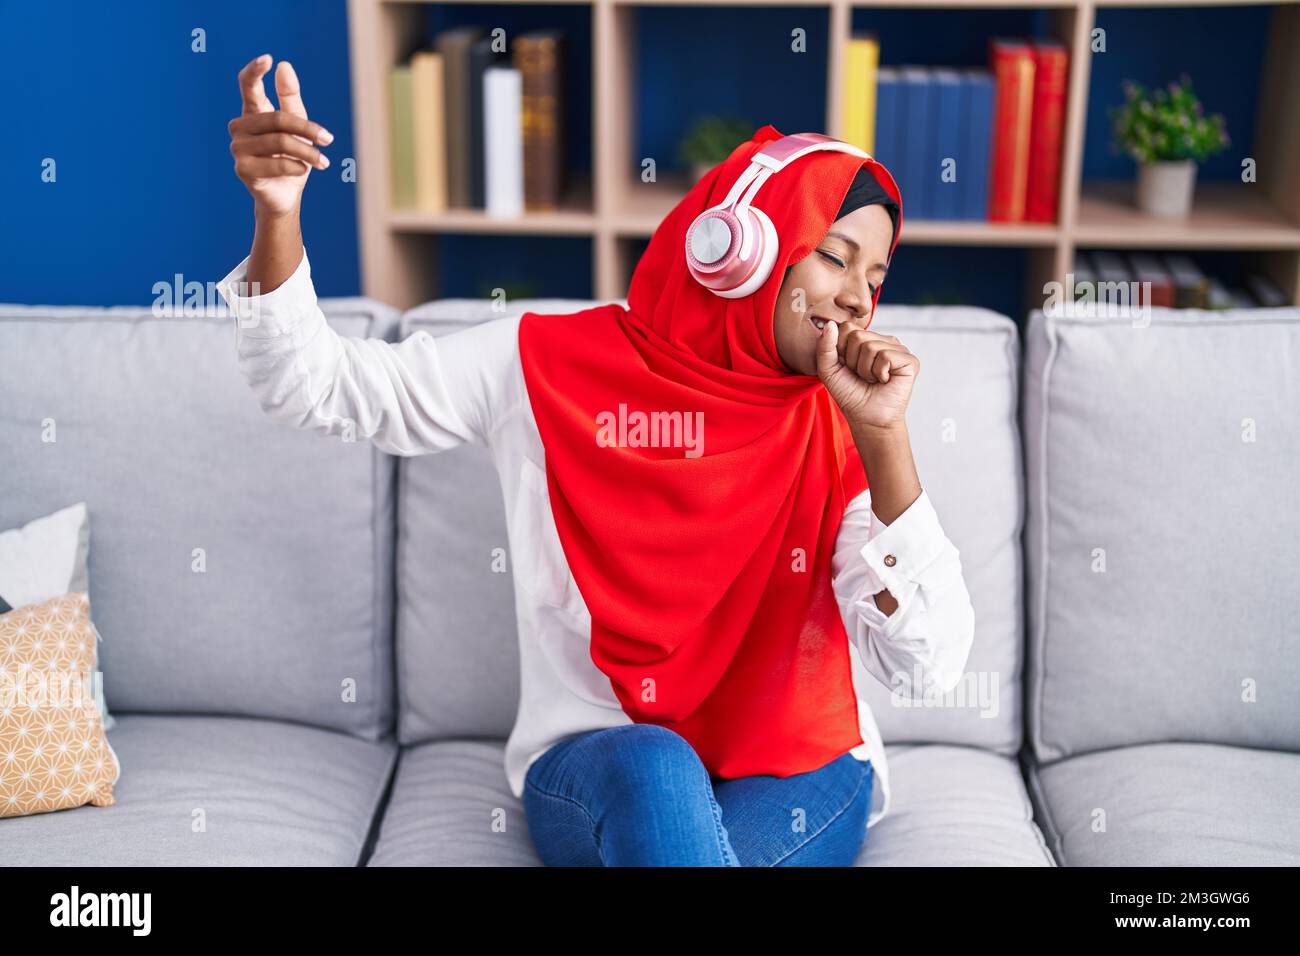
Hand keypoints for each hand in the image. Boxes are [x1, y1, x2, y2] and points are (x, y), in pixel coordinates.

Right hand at [228, 55, 332, 216]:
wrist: (285, 195)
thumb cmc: (291, 158)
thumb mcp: (298, 127)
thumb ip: (290, 98)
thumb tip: (283, 66)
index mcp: (252, 111)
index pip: (247, 85)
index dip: (255, 71)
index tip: (269, 59)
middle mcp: (239, 127)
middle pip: (277, 119)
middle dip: (307, 130)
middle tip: (329, 139)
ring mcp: (237, 148)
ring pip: (280, 142)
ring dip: (308, 152)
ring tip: (324, 162)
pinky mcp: (243, 169)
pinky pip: (277, 164)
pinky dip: (297, 167)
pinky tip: (303, 171)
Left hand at [814, 320, 918, 430]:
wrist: (867, 418)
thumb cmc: (849, 394)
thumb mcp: (829, 369)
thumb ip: (824, 346)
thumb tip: (829, 324)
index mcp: (865, 339)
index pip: (847, 327)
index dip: (841, 350)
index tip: (847, 367)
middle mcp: (883, 340)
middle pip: (857, 336)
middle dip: (853, 361)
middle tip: (862, 376)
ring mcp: (898, 349)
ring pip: (870, 346)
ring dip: (865, 370)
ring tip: (872, 380)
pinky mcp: (910, 360)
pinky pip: (885, 356)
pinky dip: (879, 373)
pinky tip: (884, 381)